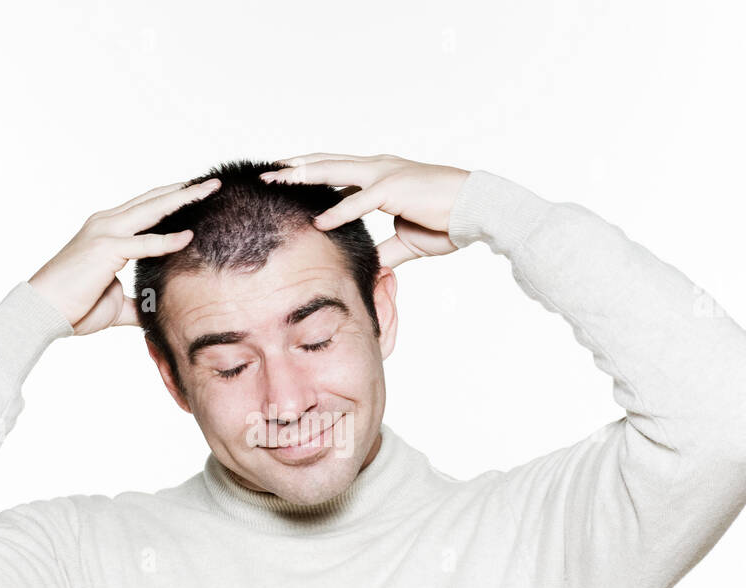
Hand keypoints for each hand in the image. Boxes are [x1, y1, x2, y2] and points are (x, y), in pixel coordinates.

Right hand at [28, 178, 221, 334]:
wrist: (41, 312)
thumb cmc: (74, 308)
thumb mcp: (116, 304)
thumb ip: (139, 304)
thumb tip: (157, 315)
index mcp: (108, 231)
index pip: (147, 208)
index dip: (172, 199)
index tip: (198, 194)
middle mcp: (106, 224)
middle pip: (153, 200)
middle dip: (185, 191)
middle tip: (213, 183)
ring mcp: (105, 233)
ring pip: (151, 210)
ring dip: (182, 199)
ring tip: (210, 191)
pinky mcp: (105, 250)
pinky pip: (144, 243)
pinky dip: (167, 240)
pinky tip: (189, 236)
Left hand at [259, 153, 469, 268]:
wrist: (479, 210)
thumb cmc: (448, 221)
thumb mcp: (407, 240)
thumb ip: (386, 250)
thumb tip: (374, 266)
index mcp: (380, 176)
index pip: (335, 171)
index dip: (309, 174)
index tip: (284, 179)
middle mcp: (379, 169)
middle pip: (326, 163)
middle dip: (294, 167)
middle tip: (266, 172)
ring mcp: (385, 174)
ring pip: (333, 170)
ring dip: (302, 175)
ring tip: (275, 181)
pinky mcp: (394, 189)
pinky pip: (358, 201)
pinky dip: (337, 211)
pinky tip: (317, 221)